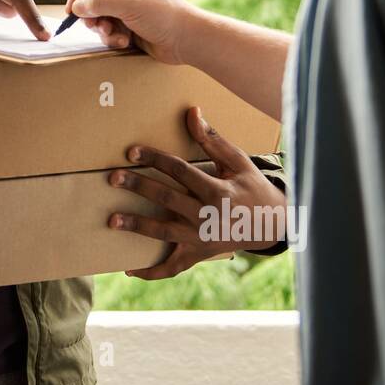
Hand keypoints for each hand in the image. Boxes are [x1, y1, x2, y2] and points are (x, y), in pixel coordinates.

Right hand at [64, 0, 201, 64]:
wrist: (187, 40)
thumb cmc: (163, 14)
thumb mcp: (128, 4)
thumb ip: (99, 2)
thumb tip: (77, 7)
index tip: (71, 9)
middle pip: (95, 0)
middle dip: (93, 16)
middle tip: (95, 26)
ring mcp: (128, 8)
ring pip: (101, 19)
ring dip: (104, 30)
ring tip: (115, 36)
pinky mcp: (130, 26)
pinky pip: (111, 31)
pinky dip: (114, 38)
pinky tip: (125, 42)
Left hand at [107, 107, 288, 279]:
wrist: (272, 224)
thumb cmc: (251, 187)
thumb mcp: (238, 161)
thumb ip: (212, 140)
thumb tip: (192, 112)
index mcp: (217, 190)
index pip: (180, 170)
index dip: (155, 159)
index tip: (131, 151)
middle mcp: (208, 216)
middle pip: (167, 199)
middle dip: (139, 187)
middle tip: (112, 178)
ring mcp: (202, 238)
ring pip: (164, 232)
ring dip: (137, 226)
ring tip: (112, 220)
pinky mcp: (199, 254)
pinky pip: (173, 267)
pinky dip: (152, 272)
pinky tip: (129, 270)